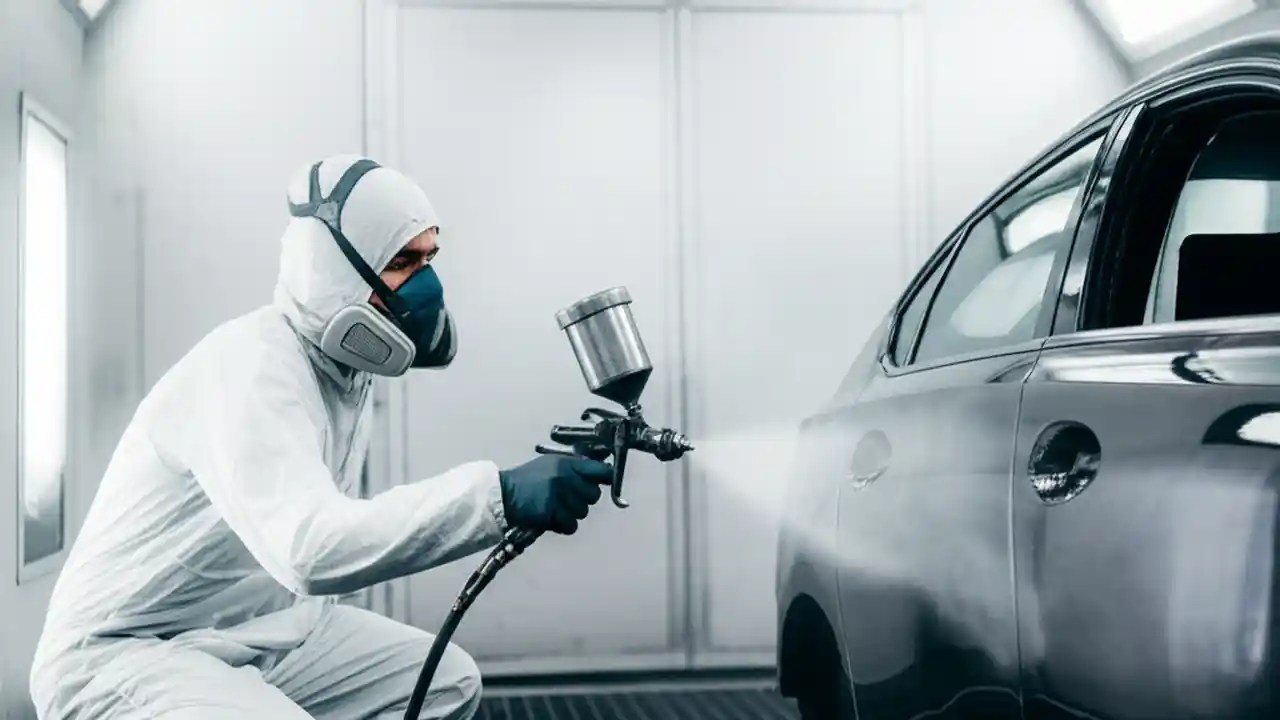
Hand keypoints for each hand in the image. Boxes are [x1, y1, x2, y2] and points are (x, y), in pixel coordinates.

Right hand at [498, 455, 612, 534]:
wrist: (503, 495)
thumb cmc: (527, 480)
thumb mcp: (551, 464)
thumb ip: (574, 468)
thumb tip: (600, 472)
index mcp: (567, 464)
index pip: (601, 470)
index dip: (607, 477)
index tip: (607, 481)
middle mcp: (566, 478)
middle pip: (594, 495)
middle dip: (584, 499)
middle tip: (568, 499)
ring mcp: (560, 496)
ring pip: (583, 512)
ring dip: (572, 513)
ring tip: (555, 508)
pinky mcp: (552, 513)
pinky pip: (572, 526)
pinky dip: (563, 526)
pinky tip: (552, 519)